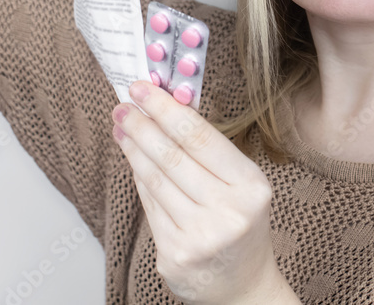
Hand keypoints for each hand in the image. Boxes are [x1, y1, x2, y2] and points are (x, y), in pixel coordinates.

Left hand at [111, 80, 286, 304]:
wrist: (244, 284)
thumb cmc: (240, 223)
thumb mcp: (241, 184)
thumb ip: (209, 151)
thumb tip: (167, 108)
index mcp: (250, 186)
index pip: (200, 138)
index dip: (166, 109)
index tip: (143, 90)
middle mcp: (228, 212)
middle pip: (173, 157)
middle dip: (142, 126)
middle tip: (123, 106)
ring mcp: (200, 237)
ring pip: (156, 181)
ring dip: (134, 150)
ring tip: (123, 129)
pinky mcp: (176, 255)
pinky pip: (150, 208)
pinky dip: (139, 180)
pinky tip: (133, 161)